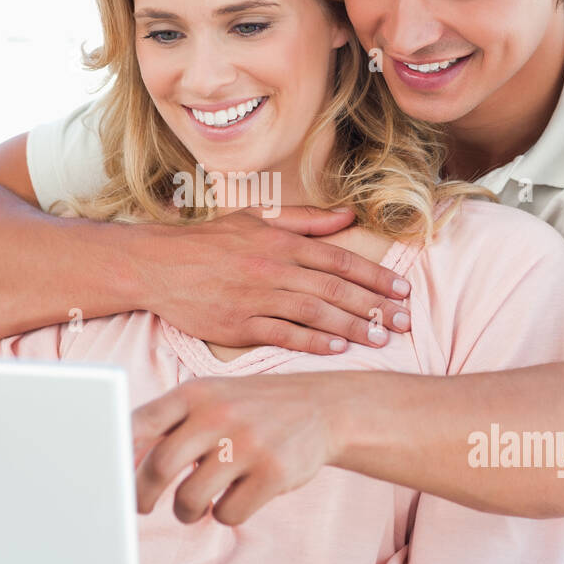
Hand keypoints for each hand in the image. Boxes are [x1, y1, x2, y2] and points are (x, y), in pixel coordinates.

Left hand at [132, 373, 345, 524]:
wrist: (322, 408)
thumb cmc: (250, 409)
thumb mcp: (210, 397)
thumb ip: (168, 422)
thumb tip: (117, 461)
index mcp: (196, 393)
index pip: (140, 423)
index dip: (117, 453)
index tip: (108, 476)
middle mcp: (219, 414)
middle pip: (158, 467)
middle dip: (142, 495)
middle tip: (140, 505)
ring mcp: (248, 444)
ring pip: (190, 498)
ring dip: (185, 511)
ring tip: (192, 505)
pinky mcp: (274, 473)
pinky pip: (228, 514)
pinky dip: (224, 514)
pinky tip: (235, 498)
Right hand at [133, 206, 410, 354]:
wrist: (158, 265)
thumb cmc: (209, 241)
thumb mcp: (257, 218)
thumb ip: (306, 220)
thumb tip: (348, 216)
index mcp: (281, 242)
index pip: (340, 261)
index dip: (376, 276)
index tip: (403, 290)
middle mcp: (273, 269)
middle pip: (336, 290)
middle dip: (376, 306)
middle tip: (406, 321)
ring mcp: (256, 298)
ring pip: (315, 314)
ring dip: (354, 327)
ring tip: (383, 337)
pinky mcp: (239, 325)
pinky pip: (284, 334)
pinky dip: (313, 341)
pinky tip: (338, 348)